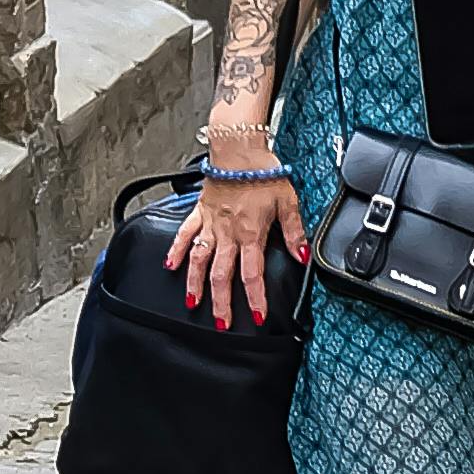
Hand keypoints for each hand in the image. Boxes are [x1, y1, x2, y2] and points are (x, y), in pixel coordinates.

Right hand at [170, 158, 309, 329]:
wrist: (239, 150)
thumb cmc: (265, 172)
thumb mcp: (288, 200)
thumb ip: (294, 232)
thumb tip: (302, 255)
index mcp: (250, 232)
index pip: (252, 274)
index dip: (255, 298)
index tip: (257, 316)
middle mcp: (227, 233)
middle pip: (222, 275)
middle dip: (221, 303)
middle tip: (221, 323)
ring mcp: (210, 224)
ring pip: (199, 261)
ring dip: (195, 284)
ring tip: (193, 303)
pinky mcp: (199, 212)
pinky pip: (184, 235)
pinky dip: (176, 250)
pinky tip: (170, 266)